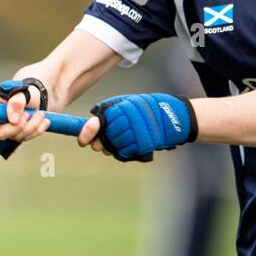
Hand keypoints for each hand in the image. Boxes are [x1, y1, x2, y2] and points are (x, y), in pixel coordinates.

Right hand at [0, 77, 50, 157]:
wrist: (42, 93)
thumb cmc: (28, 89)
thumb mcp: (22, 91)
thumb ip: (16, 102)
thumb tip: (13, 119)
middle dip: (16, 127)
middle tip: (28, 114)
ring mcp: (7, 127)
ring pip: (15, 137)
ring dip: (30, 127)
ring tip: (40, 114)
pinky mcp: (18, 132)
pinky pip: (25, 138)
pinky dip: (36, 131)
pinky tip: (44, 122)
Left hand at [78, 93, 196, 161]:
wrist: (171, 117)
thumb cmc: (145, 109)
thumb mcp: (127, 102)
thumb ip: (108, 109)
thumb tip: (90, 121)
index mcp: (122, 108)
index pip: (99, 123)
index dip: (88, 131)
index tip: (83, 140)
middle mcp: (128, 121)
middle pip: (105, 138)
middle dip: (101, 142)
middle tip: (101, 143)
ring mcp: (136, 134)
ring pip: (113, 147)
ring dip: (112, 147)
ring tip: (121, 141)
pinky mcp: (143, 145)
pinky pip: (124, 153)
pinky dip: (122, 152)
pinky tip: (128, 146)